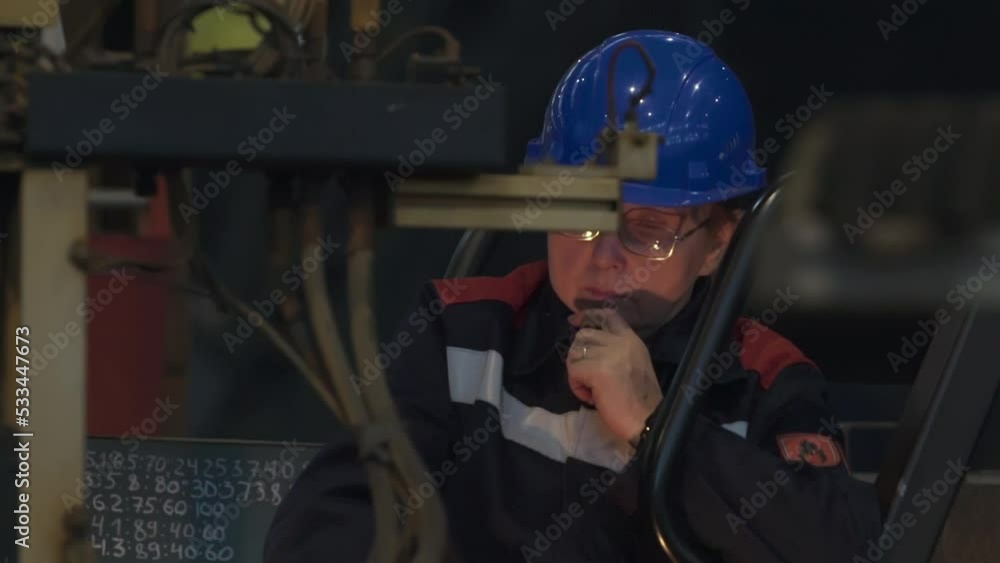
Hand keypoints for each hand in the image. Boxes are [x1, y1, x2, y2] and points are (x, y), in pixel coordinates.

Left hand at [566, 308, 662, 443]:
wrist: (647, 420)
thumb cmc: (639, 400)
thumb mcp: (632, 364)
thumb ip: (615, 349)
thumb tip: (587, 345)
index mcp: (631, 339)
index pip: (606, 315)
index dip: (587, 316)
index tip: (574, 321)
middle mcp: (620, 341)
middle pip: (583, 335)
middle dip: (579, 356)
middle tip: (589, 378)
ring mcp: (608, 352)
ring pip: (574, 353)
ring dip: (577, 373)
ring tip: (593, 390)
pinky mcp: (596, 368)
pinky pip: (573, 371)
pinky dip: (577, 387)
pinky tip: (592, 397)